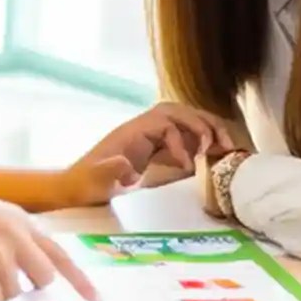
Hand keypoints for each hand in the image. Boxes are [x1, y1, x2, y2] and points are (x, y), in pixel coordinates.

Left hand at [61, 102, 233, 206]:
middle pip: (178, 112)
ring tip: (226, 146)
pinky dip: (199, 141)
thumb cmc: (84, 185)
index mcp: (131, 133)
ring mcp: (148, 137)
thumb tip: (123, 164)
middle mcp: (141, 129)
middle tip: (223, 145)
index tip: (188, 165)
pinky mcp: (153, 149)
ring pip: (182, 121)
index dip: (180, 141)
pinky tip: (212, 155)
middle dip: (203, 124)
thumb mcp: (94, 181)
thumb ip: (108, 171)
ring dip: (205, 129)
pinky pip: (180, 136)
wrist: (74, 187)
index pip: (165, 123)